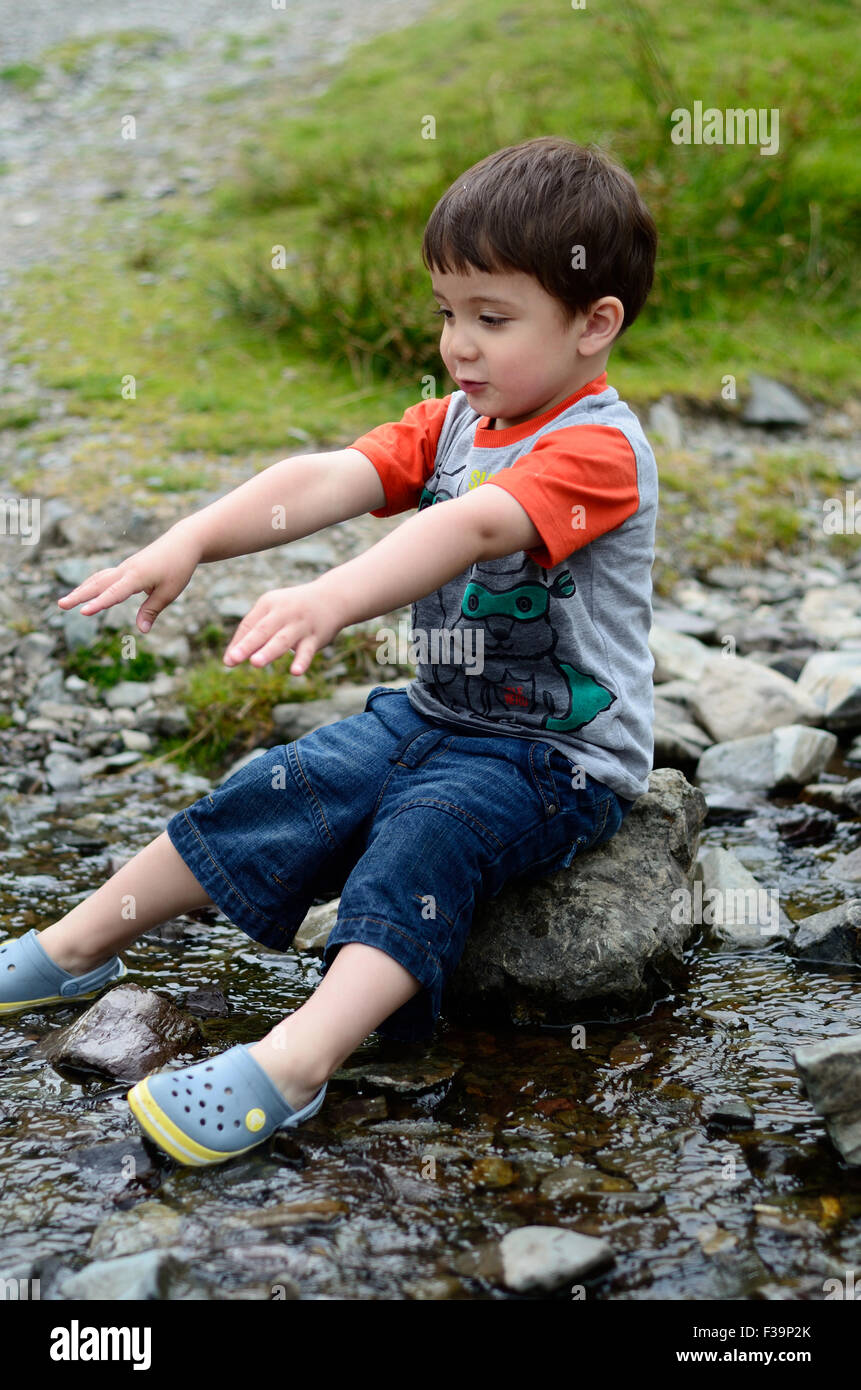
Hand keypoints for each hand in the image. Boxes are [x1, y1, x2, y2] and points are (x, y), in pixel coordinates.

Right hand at [56, 524, 200, 631]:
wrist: (182, 542)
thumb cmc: (178, 567)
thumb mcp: (169, 592)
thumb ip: (152, 610)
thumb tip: (142, 630)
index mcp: (137, 576)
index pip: (114, 593)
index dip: (99, 604)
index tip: (83, 612)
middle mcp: (126, 570)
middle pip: (98, 584)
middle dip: (79, 595)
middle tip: (61, 605)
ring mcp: (124, 568)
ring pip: (98, 579)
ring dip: (82, 590)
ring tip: (65, 601)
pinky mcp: (126, 568)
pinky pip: (104, 576)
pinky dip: (92, 584)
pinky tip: (85, 591)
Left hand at [223, 580, 344, 674]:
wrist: (333, 598)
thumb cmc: (294, 609)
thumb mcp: (273, 612)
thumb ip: (253, 632)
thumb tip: (229, 658)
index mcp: (268, 604)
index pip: (249, 625)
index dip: (239, 643)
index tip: (229, 661)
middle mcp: (283, 613)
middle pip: (262, 631)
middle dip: (247, 645)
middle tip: (233, 659)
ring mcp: (299, 625)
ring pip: (282, 640)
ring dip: (268, 652)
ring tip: (255, 663)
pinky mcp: (315, 638)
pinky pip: (307, 651)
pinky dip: (301, 661)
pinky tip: (295, 672)